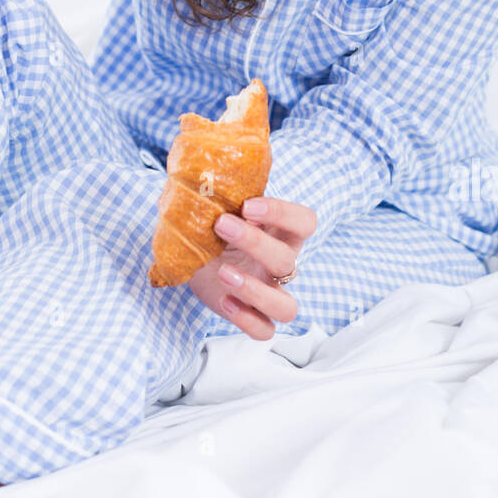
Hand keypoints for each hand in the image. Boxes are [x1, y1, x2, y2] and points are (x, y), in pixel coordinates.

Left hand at [186, 195, 316, 339]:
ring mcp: (269, 293)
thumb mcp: (220, 204)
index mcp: (282, 232)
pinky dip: (245, 319)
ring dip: (255, 290)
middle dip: (254, 243)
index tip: (248, 206)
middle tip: (221, 224)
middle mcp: (282, 264)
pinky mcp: (250, 315)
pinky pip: (264, 331)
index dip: (283, 214)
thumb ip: (224, 191)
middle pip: (287, 261)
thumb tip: (206, 167)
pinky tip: (223, 299)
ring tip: (224, 273)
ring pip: (287, 308)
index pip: (306, 222)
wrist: (191, 251)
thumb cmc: (212, 223)